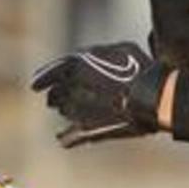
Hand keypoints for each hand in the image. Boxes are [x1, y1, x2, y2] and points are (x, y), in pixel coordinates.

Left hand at [30, 40, 162, 148]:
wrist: (154, 97)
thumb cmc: (141, 69)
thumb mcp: (122, 48)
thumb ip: (100, 52)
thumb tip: (90, 55)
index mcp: (77, 66)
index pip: (52, 72)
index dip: (43, 78)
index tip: (34, 85)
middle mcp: (72, 88)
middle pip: (56, 95)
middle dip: (55, 96)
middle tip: (54, 100)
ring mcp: (79, 110)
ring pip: (65, 112)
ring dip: (66, 111)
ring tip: (71, 112)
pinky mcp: (88, 130)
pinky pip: (69, 137)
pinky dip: (67, 137)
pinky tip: (64, 139)